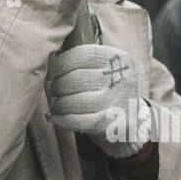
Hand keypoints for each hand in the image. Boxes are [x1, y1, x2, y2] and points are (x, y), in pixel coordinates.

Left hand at [46, 44, 150, 158]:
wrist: (130, 120)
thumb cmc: (107, 89)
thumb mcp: (102, 68)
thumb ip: (79, 60)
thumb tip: (50, 58)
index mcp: (117, 58)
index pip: (82, 55)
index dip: (60, 63)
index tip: (51, 72)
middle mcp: (120, 78)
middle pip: (75, 79)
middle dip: (57, 86)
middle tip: (53, 91)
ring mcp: (116, 102)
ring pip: (73, 101)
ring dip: (58, 104)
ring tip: (56, 105)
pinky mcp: (110, 124)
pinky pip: (77, 121)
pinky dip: (62, 119)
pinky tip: (57, 117)